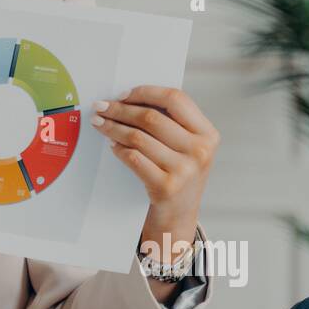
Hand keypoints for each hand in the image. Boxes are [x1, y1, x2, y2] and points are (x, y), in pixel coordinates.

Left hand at [90, 85, 218, 251]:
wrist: (180, 215)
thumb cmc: (179, 173)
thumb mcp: (188, 147)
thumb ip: (171, 122)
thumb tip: (129, 97)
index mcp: (208, 134)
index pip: (176, 99)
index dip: (146, 92)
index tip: (123, 94)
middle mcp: (200, 151)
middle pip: (152, 117)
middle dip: (120, 109)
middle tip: (101, 107)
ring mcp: (184, 171)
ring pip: (138, 137)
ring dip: (113, 127)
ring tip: (100, 123)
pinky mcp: (166, 187)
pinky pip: (133, 158)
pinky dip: (118, 149)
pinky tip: (111, 144)